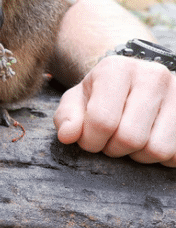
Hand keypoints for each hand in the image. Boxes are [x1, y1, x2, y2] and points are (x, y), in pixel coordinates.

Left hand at [54, 55, 175, 166]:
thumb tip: (68, 136)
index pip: (102, 120)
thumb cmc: (101, 93)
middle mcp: (152, 76)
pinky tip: (149, 141)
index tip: (89, 140)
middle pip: (130, 137)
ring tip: (129, 142)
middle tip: (109, 142)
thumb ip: (67, 118)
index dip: (91, 141)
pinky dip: (161, 158)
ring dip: (138, 156)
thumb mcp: (77, 100)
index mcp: (116, 68)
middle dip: (114, 149)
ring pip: (158, 149)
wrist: (134, 78)